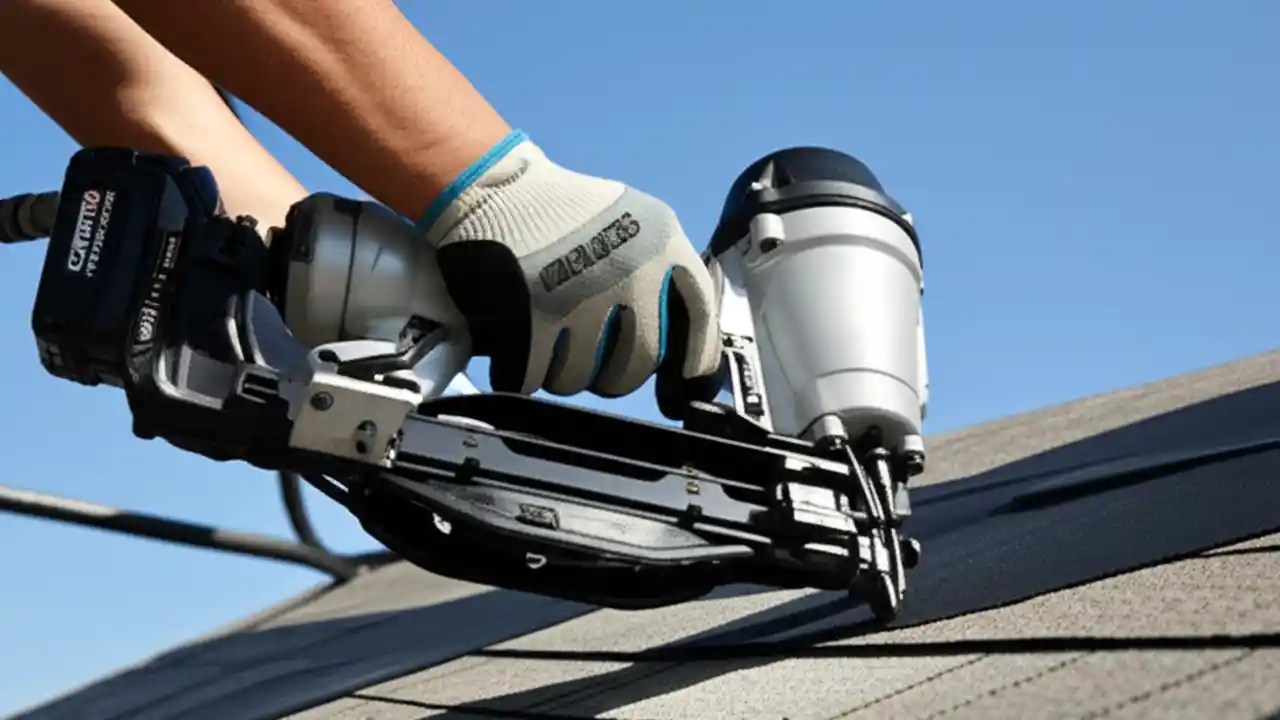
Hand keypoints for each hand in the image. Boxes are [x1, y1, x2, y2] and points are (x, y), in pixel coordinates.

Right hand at [420, 130, 721, 404]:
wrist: (491, 188)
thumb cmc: (560, 210)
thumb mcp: (631, 220)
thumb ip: (658, 271)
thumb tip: (677, 342)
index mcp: (661, 243)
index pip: (700, 314)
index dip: (696, 355)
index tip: (683, 376)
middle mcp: (631, 272)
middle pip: (640, 361)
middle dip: (618, 376)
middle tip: (600, 369)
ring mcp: (584, 297)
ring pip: (584, 376)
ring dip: (567, 376)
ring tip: (554, 356)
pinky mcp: (536, 318)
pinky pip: (537, 376)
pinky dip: (526, 376)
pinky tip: (523, 364)